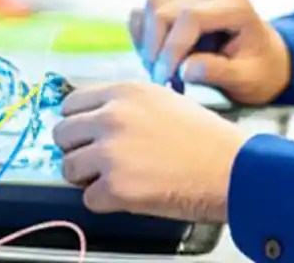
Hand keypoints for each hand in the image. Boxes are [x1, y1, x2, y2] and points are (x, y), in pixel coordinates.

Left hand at [52, 82, 249, 221]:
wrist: (230, 168)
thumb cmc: (205, 138)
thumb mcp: (163, 100)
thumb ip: (126, 105)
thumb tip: (94, 119)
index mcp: (124, 92)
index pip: (71, 104)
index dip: (78, 123)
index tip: (86, 134)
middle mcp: (112, 117)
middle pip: (62, 134)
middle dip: (78, 150)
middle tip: (101, 160)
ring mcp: (111, 153)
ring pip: (68, 168)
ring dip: (88, 177)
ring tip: (118, 178)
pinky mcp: (115, 187)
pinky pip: (88, 198)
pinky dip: (106, 201)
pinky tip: (131, 193)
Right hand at [129, 0, 290, 106]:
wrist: (266, 60)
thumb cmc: (260, 70)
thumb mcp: (248, 79)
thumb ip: (219, 72)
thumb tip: (186, 69)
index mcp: (235, 7)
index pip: (189, 18)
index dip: (171, 49)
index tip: (167, 79)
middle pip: (162, 8)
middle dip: (155, 48)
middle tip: (162, 79)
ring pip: (151, 6)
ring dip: (147, 40)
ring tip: (161, 69)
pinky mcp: (180, 2)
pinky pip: (148, 11)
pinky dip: (144, 35)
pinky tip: (158, 58)